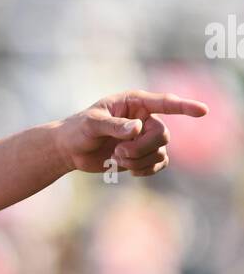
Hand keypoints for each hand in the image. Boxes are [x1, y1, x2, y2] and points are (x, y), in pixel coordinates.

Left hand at [56, 90, 208, 176]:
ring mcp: (145, 137)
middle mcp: (144, 118)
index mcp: (134, 103)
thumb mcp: (92, 124)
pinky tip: (129, 170)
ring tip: (117, 159)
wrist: (70, 150)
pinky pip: (159, 164)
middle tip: (119, 152)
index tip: (203, 111)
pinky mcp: (142, 154)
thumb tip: (137, 128)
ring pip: (161, 151)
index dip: (184, 107)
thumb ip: (114, 125)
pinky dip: (145, 169)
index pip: (164, 103)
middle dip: (143, 148)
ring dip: (140, 160)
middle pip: (162, 134)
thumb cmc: (78, 129)